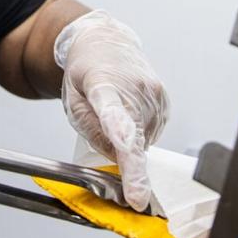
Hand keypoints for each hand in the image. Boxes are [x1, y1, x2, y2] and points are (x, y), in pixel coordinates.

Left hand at [55, 10, 169, 210]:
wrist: (107, 41)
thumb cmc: (84, 73)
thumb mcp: (73, 101)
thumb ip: (91, 129)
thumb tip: (116, 155)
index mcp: (103, 85)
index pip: (113, 113)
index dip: (121, 136)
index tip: (129, 158)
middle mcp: (134, 88)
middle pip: (136, 138)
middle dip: (133, 168)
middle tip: (135, 196)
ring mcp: (153, 93)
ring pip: (144, 138)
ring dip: (131, 141)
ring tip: (116, 116)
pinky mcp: (164, 100)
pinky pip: (152, 131)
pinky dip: (140, 133)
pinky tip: (130, 115)